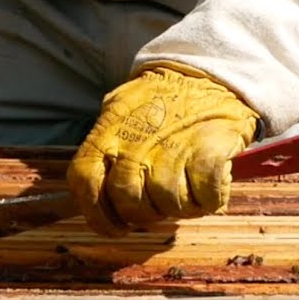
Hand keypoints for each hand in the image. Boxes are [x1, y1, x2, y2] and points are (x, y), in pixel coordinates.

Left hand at [67, 63, 259, 236]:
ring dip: (184, 206)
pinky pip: (205, 196)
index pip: (86, 185)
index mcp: (107, 134)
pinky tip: (215, 182)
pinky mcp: (207, 150)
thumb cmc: (162, 101)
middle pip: (131, 204)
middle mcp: (134, 144)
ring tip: (191, 187)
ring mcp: (171, 148)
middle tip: (162, 203)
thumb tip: (84, 195)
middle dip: (147, 214)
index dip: (98, 216)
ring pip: (170, 204)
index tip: (117, 227)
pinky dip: (212, 197)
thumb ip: (103, 148)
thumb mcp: (119, 112)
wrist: (209, 71)